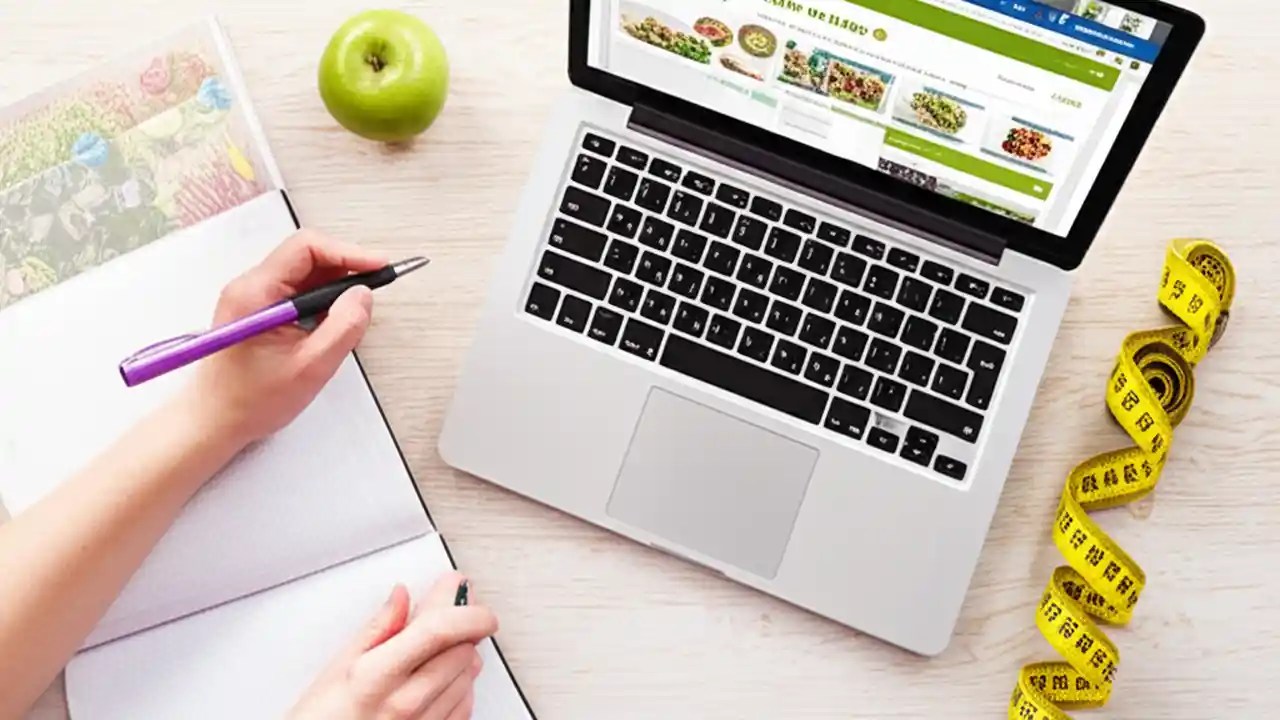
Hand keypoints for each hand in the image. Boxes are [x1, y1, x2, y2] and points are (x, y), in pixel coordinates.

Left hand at [181, 229, 386, 448]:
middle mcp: (250, 287)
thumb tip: (363, 296)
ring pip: (305, 273)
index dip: (348, 252)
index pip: (307, 248)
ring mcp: (253, 297)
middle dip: (345, 269)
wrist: (215, 420)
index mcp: (256, 293)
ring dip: (334, 287)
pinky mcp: (260, 309)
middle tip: (373, 289)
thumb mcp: (310, 367)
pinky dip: (321, 300)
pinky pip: (297, 290)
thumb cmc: (250, 401)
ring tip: (352, 313)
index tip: (378, 266)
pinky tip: (331, 323)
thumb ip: (343, 328)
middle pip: (307, 256)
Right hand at [289, 573, 498, 719]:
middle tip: (442, 610)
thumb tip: (401, 597)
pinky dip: (459, 683)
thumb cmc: (322, 719)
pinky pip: (467, 703)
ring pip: (469, 674)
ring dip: (460, 654)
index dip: (463, 608)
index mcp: (378, 676)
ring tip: (431, 650)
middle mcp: (407, 702)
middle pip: (462, 648)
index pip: (440, 631)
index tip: (464, 591)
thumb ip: (378, 628)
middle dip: (459, 626)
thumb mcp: (338, 667)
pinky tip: (437, 676)